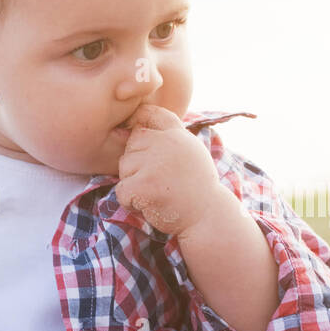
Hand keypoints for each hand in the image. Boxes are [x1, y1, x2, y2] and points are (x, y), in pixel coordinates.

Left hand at [113, 104, 232, 237]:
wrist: (207, 217)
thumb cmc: (195, 186)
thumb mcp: (189, 152)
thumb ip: (164, 137)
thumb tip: (122, 130)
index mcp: (178, 134)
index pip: (149, 114)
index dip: (140, 125)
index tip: (149, 150)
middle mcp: (167, 143)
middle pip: (131, 145)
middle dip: (137, 164)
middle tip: (160, 181)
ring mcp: (155, 164)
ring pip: (124, 168)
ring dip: (135, 184)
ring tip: (158, 193)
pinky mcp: (145, 185)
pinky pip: (122, 191)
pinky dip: (131, 202)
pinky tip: (151, 205)